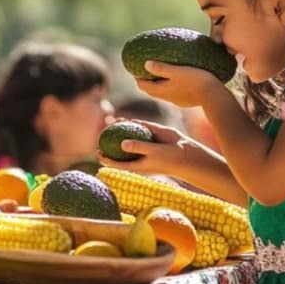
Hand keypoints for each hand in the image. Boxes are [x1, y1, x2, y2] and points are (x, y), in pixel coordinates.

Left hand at [98, 119, 212, 178]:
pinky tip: (126, 119)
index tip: (97, 152)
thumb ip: (138, 147)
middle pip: (120, 148)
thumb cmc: (169, 158)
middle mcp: (139, 154)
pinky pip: (141, 128)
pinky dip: (134, 124)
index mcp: (137, 164)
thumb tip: (121, 144)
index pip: (118, 163)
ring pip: (130, 136)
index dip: (106, 159)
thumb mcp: (153, 153)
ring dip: (121, 129)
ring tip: (112, 121)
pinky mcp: (153, 135)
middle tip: (100, 133)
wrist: (187, 153)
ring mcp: (146, 144)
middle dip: (110, 141)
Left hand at [134, 61, 224, 107]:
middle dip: (145, 81)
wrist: (214, 95)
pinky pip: (172, 93)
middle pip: (151, 90)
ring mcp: (177, 100)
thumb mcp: (178, 71)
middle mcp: (167, 97)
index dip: (137, 78)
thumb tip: (146, 63)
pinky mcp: (185, 101)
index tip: (134, 69)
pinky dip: (168, 87)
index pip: (143, 85)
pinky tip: (175, 80)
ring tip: (158, 74)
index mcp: (162, 90)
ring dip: (157, 84)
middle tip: (143, 71)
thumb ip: (162, 68)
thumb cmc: (196, 80)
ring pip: (162, 93)